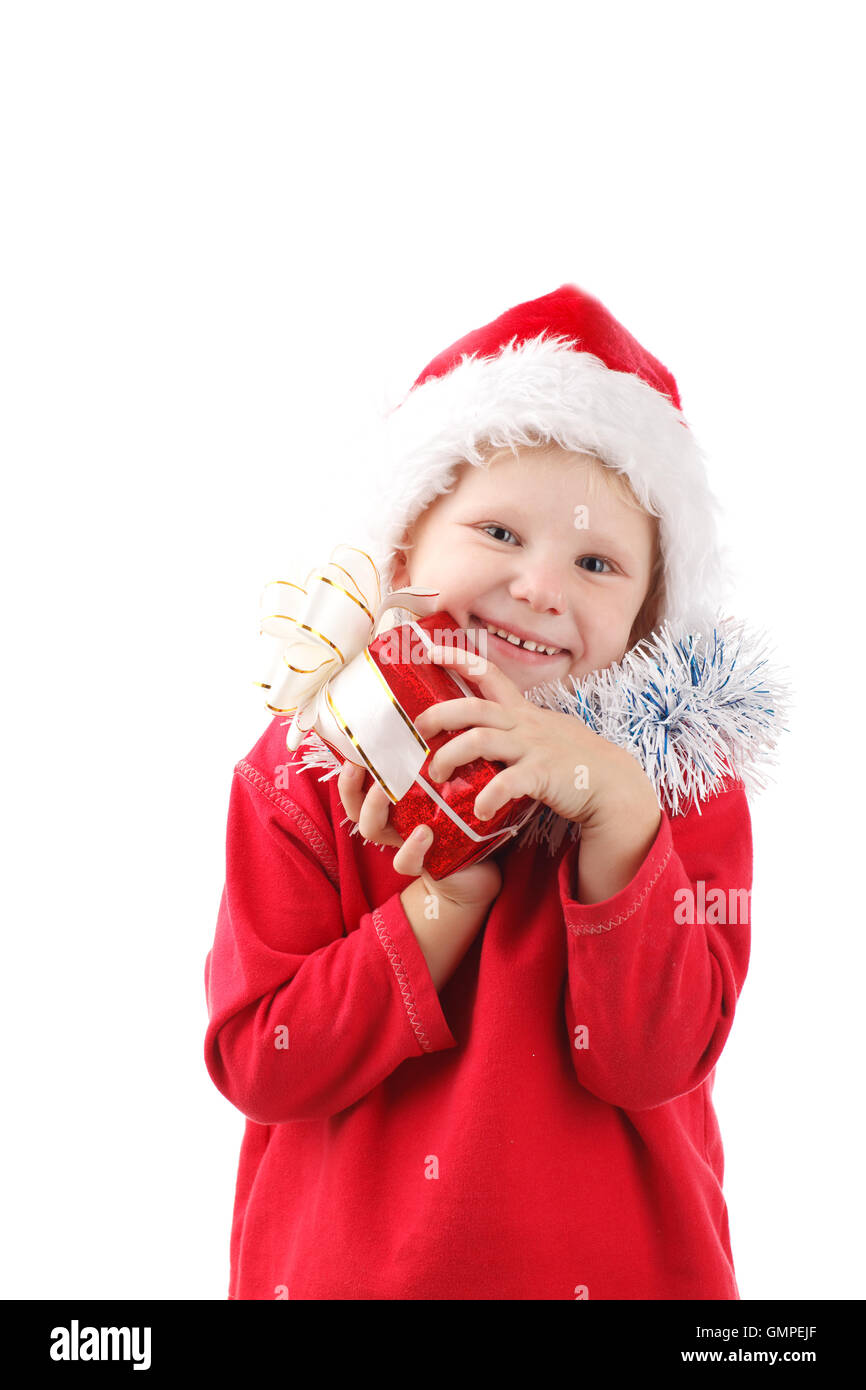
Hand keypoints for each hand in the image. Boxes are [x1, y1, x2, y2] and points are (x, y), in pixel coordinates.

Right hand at [337, 761, 501, 909]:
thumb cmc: (462, 824)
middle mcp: (391, 824)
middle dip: (352, 787)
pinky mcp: (422, 865)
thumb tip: (432, 722)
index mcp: (394, 805)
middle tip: (361, 766)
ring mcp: (402, 843)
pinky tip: (424, 833)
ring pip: (371, 829)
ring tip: (388, 792)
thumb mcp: (449, 791)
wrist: (478, 872)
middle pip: (354, 807)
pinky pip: (404, 861)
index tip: (356, 752)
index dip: (349, 773)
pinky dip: (410, 848)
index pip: (358, 787)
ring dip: (375, 807)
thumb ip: (436, 766)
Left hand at [413, 643, 660, 833]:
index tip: (430, 648)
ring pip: (480, 740)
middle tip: (419, 731)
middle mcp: (523, 724)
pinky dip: (488, 797)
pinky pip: (508, 783)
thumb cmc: (573, 759)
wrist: (612, 782)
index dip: (458, 657)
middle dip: (438, 715)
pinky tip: (478, 812)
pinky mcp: (542, 774)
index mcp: (521, 712)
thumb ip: (515, 728)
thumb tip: (483, 730)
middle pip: (472, 707)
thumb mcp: (543, 731)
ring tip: (437, 776)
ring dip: (450, 756)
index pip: (488, 672)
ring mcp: (532, 747)